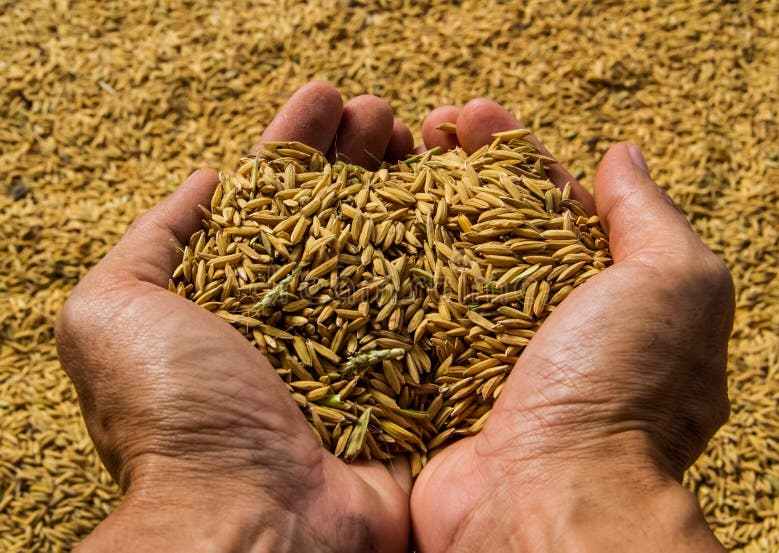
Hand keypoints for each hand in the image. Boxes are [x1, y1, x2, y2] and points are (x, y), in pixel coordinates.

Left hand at [56, 81, 414, 552]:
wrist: (252, 520)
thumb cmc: (178, 414)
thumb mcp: (113, 313)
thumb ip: (151, 243)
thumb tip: (207, 184)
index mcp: (237, 295)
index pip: (275, 200)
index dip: (299, 145)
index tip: (328, 100)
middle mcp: (302, 314)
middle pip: (340, 216)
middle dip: (361, 157)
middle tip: (387, 114)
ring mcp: (361, 344)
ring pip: (392, 249)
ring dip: (408, 189)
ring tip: (427, 136)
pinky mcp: (409, 377)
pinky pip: (437, 309)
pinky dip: (453, 260)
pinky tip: (466, 207)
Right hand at [411, 100, 733, 551]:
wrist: (543, 503)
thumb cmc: (617, 393)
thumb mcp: (673, 287)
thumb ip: (650, 218)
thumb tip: (622, 157)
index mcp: (596, 298)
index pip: (549, 203)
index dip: (512, 152)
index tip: (471, 114)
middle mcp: (534, 325)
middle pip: (487, 225)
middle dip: (456, 169)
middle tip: (421, 127)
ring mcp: (474, 354)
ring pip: (438, 261)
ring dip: (412, 205)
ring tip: (381, 156)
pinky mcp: (424, 383)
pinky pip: (396, 314)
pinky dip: (377, 270)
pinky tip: (352, 228)